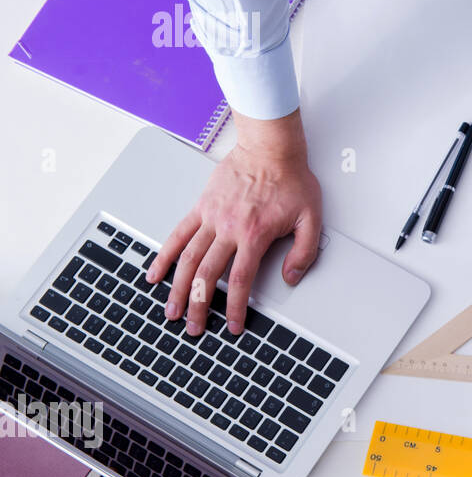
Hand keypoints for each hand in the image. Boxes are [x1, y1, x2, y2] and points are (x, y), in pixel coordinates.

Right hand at [148, 110, 321, 336]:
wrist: (270, 148)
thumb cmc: (291, 179)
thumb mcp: (311, 218)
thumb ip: (303, 252)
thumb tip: (290, 278)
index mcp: (254, 235)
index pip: (241, 280)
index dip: (236, 307)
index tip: (234, 325)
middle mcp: (228, 228)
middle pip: (208, 275)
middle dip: (200, 306)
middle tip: (195, 327)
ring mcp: (211, 217)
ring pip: (188, 259)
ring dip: (178, 288)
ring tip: (171, 310)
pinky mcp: (201, 207)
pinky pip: (178, 234)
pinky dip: (165, 255)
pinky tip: (155, 273)